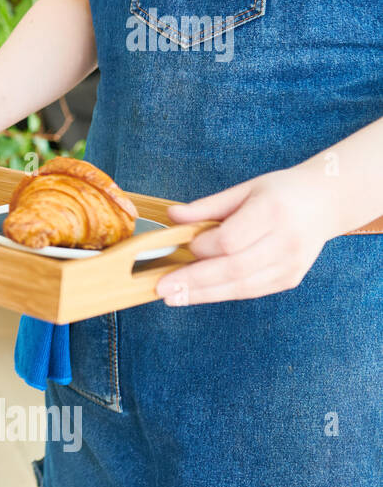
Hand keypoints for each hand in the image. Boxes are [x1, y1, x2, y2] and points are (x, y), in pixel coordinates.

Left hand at [155, 166, 332, 305]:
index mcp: (272, 212)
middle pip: (233, 268)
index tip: (184, 246)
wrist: (326, 203)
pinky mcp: (290, 279)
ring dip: (203, 294)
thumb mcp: (244, 189)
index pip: (230, 240)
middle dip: (194, 281)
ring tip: (173, 297)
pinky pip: (250, 291)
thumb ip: (207, 206)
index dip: (203, 247)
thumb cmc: (280, 193)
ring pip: (241, 286)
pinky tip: (197, 295)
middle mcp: (285, 241)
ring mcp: (290, 264)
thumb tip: (172, 216)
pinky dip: (221, 294)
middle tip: (162, 288)